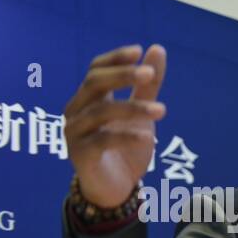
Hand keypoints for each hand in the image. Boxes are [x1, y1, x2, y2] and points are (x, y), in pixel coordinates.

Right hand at [63, 44, 166, 208]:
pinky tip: (147, 136)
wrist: (115, 188)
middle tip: (150, 74)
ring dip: (133, 108)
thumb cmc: (125, 148)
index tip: (138, 51)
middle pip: (94, 84)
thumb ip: (148, 86)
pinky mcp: (81, 155)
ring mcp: (75, 132)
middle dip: (122, 76)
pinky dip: (125, 137)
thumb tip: (157, 48)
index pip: (95, 70)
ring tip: (162, 110)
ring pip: (101, 112)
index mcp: (89, 99)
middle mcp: (77, 111)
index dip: (114, 59)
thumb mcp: (142, 115)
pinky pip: (102, 141)